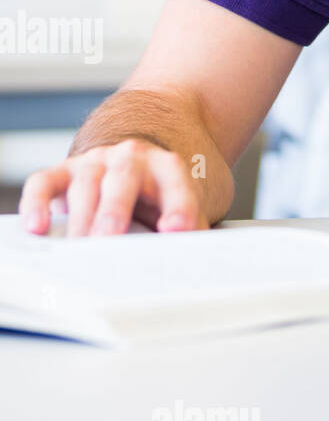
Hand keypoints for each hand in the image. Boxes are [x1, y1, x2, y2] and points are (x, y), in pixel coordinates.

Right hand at [18, 138, 210, 235]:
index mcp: (166, 166)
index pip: (176, 182)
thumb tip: (199, 263)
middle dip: (117, 207)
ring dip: (82, 216)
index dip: (178, 205)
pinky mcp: (63, 171)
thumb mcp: (177, 208)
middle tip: (109, 237)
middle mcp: (131, 158)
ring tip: (79, 246)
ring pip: (85, 182)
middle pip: (125, 175)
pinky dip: (37, 203)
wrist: (134, 162)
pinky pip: (44, 182)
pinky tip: (38, 227)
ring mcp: (95, 162)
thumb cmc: (156, 197)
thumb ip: (188, 230)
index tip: (176, 229)